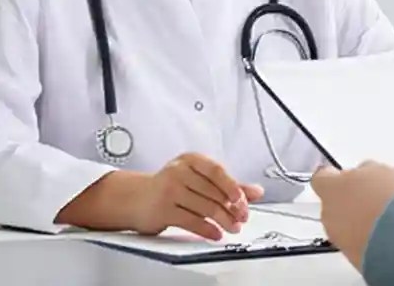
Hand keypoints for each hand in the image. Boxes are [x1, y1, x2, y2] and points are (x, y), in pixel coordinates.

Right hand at [130, 153, 266, 238]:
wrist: (137, 198)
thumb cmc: (171, 186)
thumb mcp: (199, 179)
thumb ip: (228, 185)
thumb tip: (257, 191)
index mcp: (190, 160)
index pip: (216, 171)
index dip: (232, 186)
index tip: (244, 200)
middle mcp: (178, 172)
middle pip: (212, 192)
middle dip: (231, 208)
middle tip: (243, 218)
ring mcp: (169, 190)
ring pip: (204, 207)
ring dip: (223, 220)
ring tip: (233, 228)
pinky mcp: (163, 210)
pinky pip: (191, 221)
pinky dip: (207, 230)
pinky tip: (216, 233)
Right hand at [312, 162, 393, 270]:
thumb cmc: (367, 246)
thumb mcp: (343, 240)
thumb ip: (341, 222)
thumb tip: (348, 221)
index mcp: (333, 191)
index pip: (322, 178)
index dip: (330, 188)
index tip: (338, 202)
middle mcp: (356, 175)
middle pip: (354, 176)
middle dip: (361, 190)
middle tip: (369, 215)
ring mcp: (383, 171)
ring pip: (379, 176)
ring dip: (383, 191)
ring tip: (393, 218)